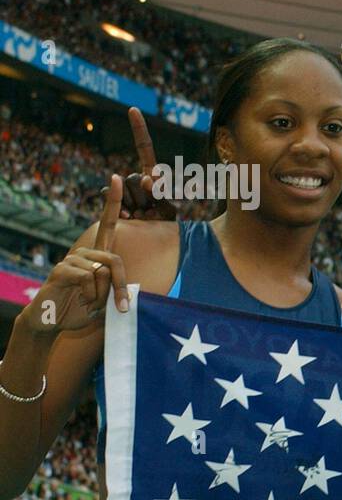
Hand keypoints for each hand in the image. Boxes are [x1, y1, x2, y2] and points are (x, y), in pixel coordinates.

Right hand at [22, 176, 128, 333]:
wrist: (52, 322)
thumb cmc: (82, 309)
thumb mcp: (107, 299)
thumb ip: (119, 288)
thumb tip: (130, 288)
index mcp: (97, 254)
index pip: (107, 223)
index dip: (113, 201)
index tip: (118, 177)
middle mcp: (84, 252)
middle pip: (115, 261)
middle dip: (121, 287)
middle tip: (119, 306)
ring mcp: (71, 259)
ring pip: (102, 273)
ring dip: (101, 296)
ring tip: (89, 303)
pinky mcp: (61, 270)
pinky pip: (88, 278)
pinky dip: (91, 295)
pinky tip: (80, 300)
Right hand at [97, 108, 177, 221]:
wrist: (150, 240)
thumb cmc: (164, 224)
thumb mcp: (169, 209)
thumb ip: (161, 193)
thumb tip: (147, 178)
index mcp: (151, 175)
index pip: (144, 149)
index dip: (139, 129)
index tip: (133, 109)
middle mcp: (135, 178)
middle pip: (135, 176)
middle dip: (146, 194)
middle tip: (153, 209)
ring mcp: (123, 189)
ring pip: (126, 187)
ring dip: (137, 203)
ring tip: (144, 216)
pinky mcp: (113, 200)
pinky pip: (110, 194)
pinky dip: (121, 206)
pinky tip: (131, 217)